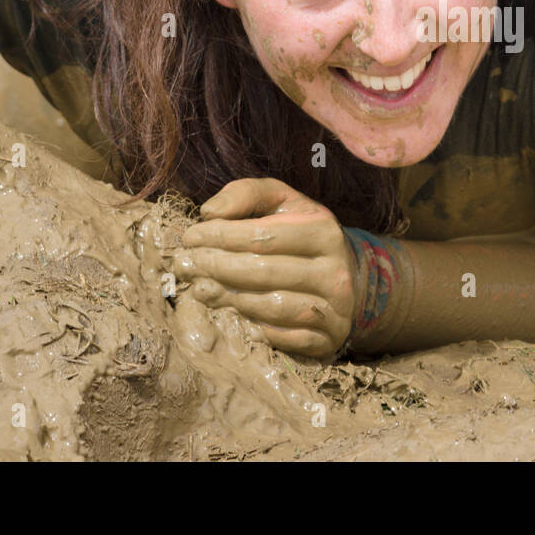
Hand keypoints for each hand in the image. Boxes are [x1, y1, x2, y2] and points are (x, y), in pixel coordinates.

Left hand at [173, 177, 357, 358]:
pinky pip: (282, 338)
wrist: (348, 279)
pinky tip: (230, 312)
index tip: (190, 237)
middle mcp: (334, 272)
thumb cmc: (302, 235)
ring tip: (201, 287)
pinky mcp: (327, 340)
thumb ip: (247, 194)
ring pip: (271, 307)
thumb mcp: (283, 203)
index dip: (220, 236)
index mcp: (324, 231)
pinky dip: (252, 326)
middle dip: (216, 267)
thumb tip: (210, 213)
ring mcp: (334, 310)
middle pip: (263, 272)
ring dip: (228, 298)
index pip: (263, 235)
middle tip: (186, 264)